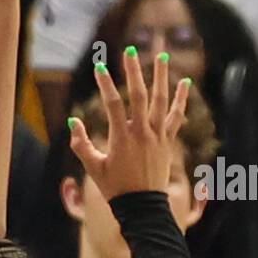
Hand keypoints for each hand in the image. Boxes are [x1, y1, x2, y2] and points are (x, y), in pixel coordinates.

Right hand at [68, 50, 190, 199]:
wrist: (142, 207)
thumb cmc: (115, 189)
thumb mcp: (93, 167)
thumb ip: (81, 144)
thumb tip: (73, 122)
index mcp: (122, 138)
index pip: (113, 104)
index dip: (105, 85)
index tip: (99, 67)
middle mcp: (141, 132)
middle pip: (138, 95)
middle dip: (133, 71)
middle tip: (130, 50)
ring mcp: (157, 136)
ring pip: (160, 100)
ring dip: (161, 76)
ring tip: (161, 55)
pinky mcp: (167, 141)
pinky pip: (175, 116)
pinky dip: (180, 99)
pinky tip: (184, 82)